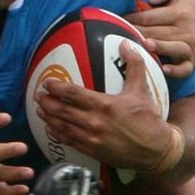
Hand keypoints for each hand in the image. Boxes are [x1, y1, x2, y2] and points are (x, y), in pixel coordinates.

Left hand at [35, 41, 169, 170]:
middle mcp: (94, 123)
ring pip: (62, 127)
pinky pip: (69, 141)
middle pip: (62, 111)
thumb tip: (126, 43)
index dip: (57, 88)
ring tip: (40, 110)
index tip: (48, 83)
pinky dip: (57, 134)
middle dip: (47, 102)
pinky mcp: (92, 151)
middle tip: (38, 95)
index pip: (73, 94)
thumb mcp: (142, 90)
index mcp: (104, 105)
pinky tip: (51, 128)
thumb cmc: (148, 119)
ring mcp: (91, 139)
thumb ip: (133, 65)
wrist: (156, 150)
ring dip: (49, 118)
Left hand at [125, 0, 194, 76]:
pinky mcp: (192, 61)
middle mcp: (186, 29)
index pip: (150, 16)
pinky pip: (184, 68)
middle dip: (136, 34)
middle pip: (156, 32)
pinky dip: (175, 71)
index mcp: (180, 12)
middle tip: (118, 35)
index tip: (119, 21)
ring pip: (171, 48)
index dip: (132, 19)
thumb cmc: (189, 8)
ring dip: (157, 47)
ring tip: (143, 45)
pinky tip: (163, 70)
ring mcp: (189, 46)